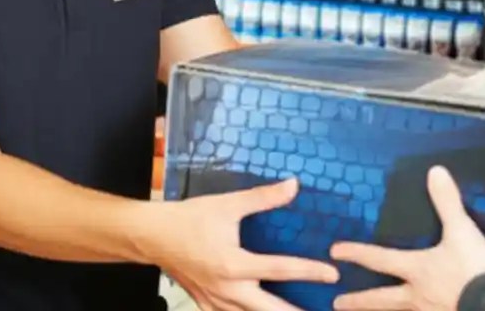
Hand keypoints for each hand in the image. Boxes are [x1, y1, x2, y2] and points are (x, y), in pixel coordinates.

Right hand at [156, 177, 338, 310]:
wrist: (151, 236)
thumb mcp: (227, 205)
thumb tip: (293, 185)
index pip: (281, 270)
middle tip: (320, 310)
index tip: (332, 274)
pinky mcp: (206, 304)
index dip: (310, 271)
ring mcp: (216, 301)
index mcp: (234, 265)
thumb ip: (262, 198)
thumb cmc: (188, 219)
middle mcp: (227, 289)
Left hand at [328, 166, 484, 310]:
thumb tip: (434, 172)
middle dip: (357, 301)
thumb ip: (447, 203)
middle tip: (336, 303)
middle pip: (380, 299)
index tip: (335, 251)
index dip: (357, 253)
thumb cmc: (472, 270)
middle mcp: (416, 296)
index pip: (379, 259)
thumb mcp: (462, 232)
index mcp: (417, 270)